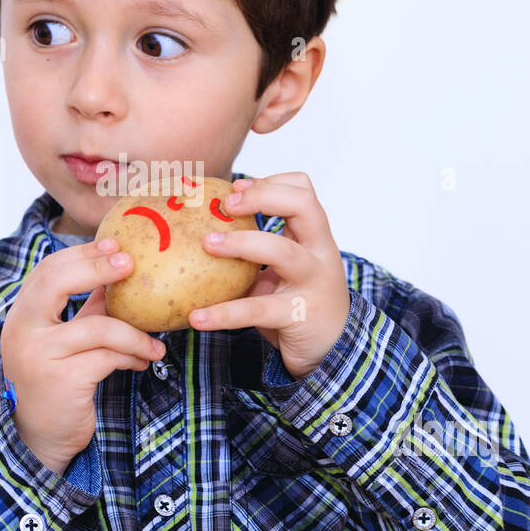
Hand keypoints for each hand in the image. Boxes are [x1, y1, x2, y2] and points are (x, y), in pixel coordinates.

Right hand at [0, 236, 166, 473]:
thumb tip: (117, 275)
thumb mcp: (67, 341)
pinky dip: (132, 357)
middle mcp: (22, 331)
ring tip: (155, 343)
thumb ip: (86, 310)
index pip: (48, 271)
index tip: (115, 245)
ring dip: (134, 333)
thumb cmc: (56, 383)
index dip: (82, 253)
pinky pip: (107, 357)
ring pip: (97, 326)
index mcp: (22, 316)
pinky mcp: (62, 380)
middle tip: (131, 264)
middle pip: (57, 282)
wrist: (39, 437)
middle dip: (97, 267)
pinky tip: (143, 362)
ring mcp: (39, 355)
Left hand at [189, 172, 349, 380]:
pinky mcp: (299, 315)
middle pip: (303, 206)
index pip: (303, 190)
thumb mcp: (284, 267)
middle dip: (264, 196)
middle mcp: (319, 253)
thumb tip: (206, 223)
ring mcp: (313, 282)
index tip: (236, 187)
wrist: (333, 349)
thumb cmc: (300, 299)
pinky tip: (197, 317)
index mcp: (313, 236)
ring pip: (282, 251)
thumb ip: (259, 246)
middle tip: (227, 204)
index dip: (270, 181)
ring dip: (242, 242)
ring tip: (207, 243)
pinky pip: (257, 310)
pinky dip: (224, 313)